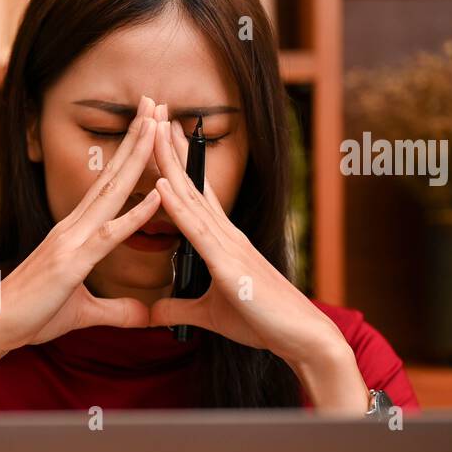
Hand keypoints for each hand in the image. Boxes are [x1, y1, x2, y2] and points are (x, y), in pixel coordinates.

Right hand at [0, 95, 163, 356]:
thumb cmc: (29, 317)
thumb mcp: (82, 312)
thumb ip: (115, 310)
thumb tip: (144, 315)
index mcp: (73, 233)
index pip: (108, 186)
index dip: (130, 156)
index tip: (149, 128)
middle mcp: (71, 228)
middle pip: (112, 175)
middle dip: (136, 139)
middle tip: (156, 103)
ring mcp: (70, 241)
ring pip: (111, 192)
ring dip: (137, 158)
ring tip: (157, 125)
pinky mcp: (71, 263)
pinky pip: (109, 235)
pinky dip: (135, 215)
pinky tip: (158, 195)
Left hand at [148, 113, 368, 410]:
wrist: (302, 338)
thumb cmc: (262, 323)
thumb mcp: (209, 316)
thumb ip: (180, 309)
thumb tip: (154, 312)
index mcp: (222, 242)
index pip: (194, 196)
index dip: (175, 167)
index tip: (157, 138)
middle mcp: (226, 235)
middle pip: (190, 184)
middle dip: (168, 150)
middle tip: (151, 113)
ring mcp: (228, 246)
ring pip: (191, 197)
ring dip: (168, 164)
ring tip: (150, 131)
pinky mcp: (229, 265)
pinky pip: (198, 231)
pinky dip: (178, 206)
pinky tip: (161, 185)